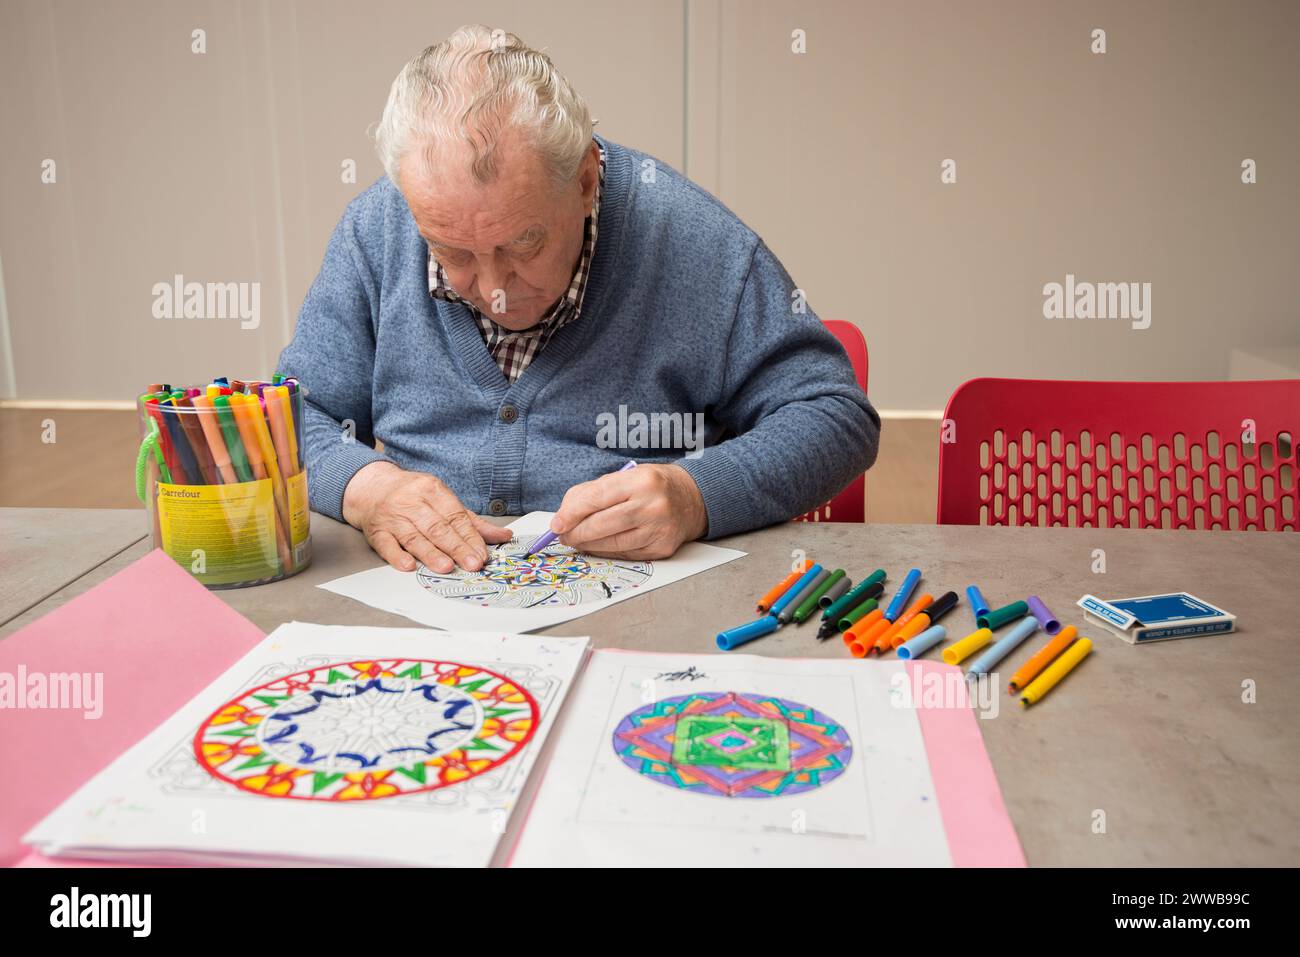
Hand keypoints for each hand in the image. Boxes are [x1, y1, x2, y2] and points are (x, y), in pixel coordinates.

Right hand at [342, 461, 511, 571]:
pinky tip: (408, 566)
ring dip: (430, 553)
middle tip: (472, 564)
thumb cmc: (414, 497)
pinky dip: (397, 556)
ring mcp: (393, 517)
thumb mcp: (443, 501)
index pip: (455, 516)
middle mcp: (412, 502)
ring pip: (414, 537)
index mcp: (432, 491)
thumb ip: (472, 522)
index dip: (470, 537)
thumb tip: (503, 536)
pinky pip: (386, 544)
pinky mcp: (376, 531)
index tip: (482, 554)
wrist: (371, 488)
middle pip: (437, 527)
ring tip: (446, 567)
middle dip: (456, 547)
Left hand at [550, 464, 707, 559]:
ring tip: (577, 541)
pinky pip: (625, 554)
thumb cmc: (651, 486)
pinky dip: (607, 551)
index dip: (572, 513)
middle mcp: (653, 505)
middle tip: (563, 536)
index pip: (597, 498)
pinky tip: (598, 546)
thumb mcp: (625, 477)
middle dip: (577, 533)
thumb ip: (592, 492)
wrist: (691, 499)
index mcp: (641, 481)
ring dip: (588, 545)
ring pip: (612, 544)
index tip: (557, 524)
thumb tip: (563, 517)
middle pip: (602, 525)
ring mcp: (659, 530)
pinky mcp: (662, 548)